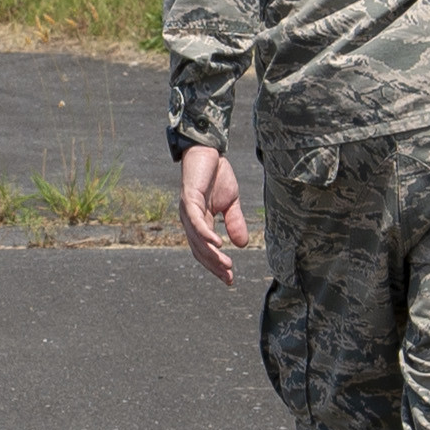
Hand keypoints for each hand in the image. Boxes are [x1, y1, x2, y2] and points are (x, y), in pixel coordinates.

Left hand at [176, 143, 252, 285]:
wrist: (207, 150)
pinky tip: (218, 244)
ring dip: (212, 254)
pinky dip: (206, 234)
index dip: (216, 265)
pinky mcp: (189, 199)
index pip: (206, 250)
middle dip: (214, 265)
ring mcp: (188, 211)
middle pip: (200, 250)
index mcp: (200, 222)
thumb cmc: (216, 175)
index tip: (230, 278)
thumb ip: (234, 223)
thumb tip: (242, 245)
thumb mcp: (231, 202)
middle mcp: (190, 220)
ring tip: (226, 265)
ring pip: (198, 239)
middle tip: (228, 277)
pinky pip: (197, 222)